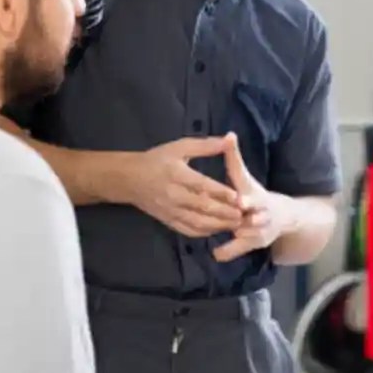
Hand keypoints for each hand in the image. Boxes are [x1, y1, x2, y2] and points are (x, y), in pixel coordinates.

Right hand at [125, 137, 242, 237]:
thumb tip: (228, 140)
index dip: (220, 192)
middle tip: (242, 214)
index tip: (238, 196)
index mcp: (176, 174)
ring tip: (234, 224)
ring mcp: (170, 210)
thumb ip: (204, 146)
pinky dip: (203, 232)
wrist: (129, 179)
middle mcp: (173, 195)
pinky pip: (187, 230)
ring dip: (216, 225)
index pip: (201, 185)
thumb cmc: (157, 160)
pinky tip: (216, 230)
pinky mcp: (167, 220)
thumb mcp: (179, 147)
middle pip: (201, 206)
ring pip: (196, 222)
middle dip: (223, 212)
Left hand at [213, 132, 290, 261]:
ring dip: (236, 237)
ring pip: (246, 237)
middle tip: (236, 223)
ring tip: (218, 235)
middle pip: (252, 221)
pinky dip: (227, 252)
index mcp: (258, 198)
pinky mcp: (253, 245)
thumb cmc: (255, 194)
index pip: (254, 199)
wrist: (282, 216)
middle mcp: (260, 216)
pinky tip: (216, 252)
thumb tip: (229, 134)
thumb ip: (235, 159)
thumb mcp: (246, 177)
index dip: (248, 201)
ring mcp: (258, 232)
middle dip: (245, 222)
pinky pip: (237, 251)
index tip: (241, 201)